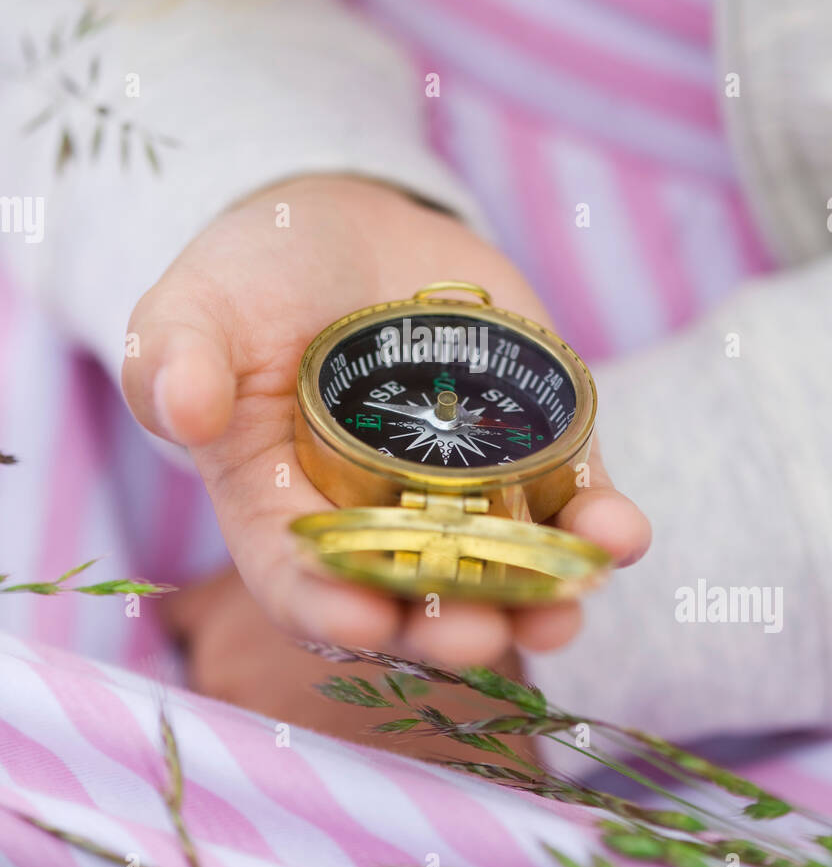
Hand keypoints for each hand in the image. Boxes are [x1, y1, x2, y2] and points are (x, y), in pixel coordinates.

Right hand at [124, 174, 649, 666]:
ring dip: (536, 602)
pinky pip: (567, 502)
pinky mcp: (527, 450)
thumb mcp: (192, 309)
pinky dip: (598, 524)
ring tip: (562, 613)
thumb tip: (185, 411)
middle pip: (412, 599)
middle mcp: (374, 522)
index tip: (365, 623)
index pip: (300, 580)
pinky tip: (621, 534)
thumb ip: (175, 360)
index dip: (330, 609)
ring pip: (501, 571)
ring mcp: (457, 492)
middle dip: (448, 628)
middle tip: (481, 636)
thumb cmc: (249, 281)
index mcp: (280, 510)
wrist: (343, 231)